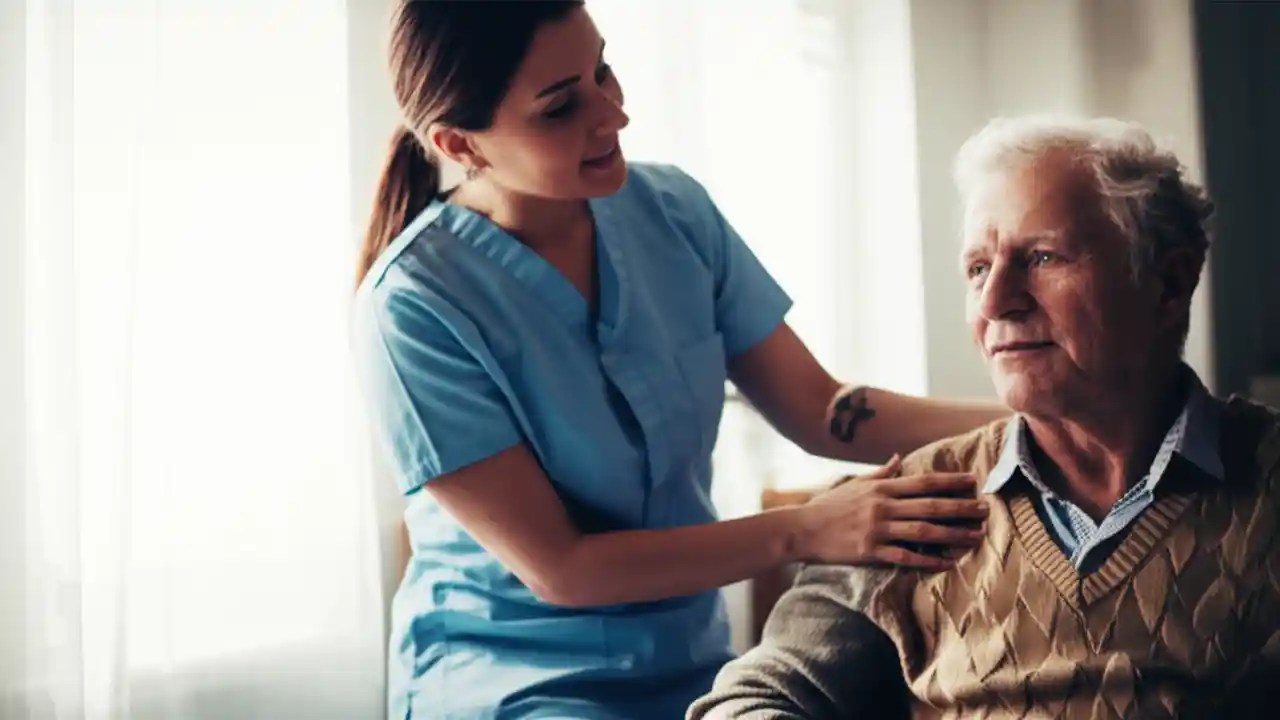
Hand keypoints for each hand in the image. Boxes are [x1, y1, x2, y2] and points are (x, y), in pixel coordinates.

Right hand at [793, 455, 987, 569]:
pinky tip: (946, 563)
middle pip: (930, 505)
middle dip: (960, 507)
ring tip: (975, 536)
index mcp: (880, 487)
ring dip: (952, 534)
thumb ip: (880, 472)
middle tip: (985, 509)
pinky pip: (905, 557)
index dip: (949, 481)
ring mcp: (877, 529)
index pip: (922, 482)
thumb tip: (898, 457)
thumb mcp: (854, 483)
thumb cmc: (828, 505)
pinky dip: (928, 560)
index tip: (973, 481)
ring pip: (923, 531)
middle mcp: (882, 506)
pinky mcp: (870, 552)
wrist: (801, 529)